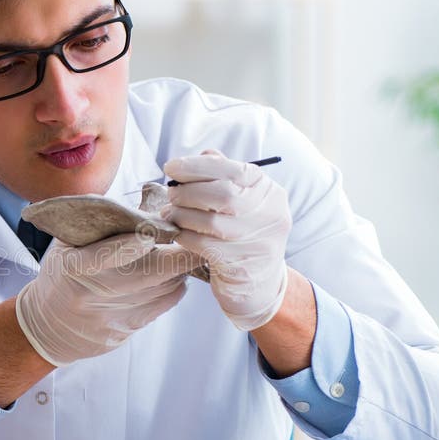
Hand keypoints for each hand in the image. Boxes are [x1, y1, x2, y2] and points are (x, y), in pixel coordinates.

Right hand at [15, 232, 196, 366]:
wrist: (49, 327)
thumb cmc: (62, 276)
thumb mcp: (67, 246)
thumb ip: (98, 224)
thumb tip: (144, 196)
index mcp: (74, 268)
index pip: (104, 255)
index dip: (131, 245)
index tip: (152, 232)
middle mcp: (94, 295)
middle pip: (147, 274)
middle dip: (177, 254)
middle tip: (195, 235)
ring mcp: (112, 316)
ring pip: (162, 288)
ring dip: (180, 267)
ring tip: (188, 249)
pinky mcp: (128, 329)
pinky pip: (164, 304)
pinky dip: (175, 285)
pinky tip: (175, 273)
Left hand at [162, 151, 290, 330]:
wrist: (260, 284)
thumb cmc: (244, 235)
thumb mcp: (243, 203)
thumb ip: (225, 176)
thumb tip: (202, 155)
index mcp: (269, 191)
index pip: (232, 169)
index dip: (197, 166)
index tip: (170, 167)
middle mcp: (269, 214)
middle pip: (222, 194)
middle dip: (188, 191)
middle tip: (170, 195)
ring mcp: (257, 242)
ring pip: (211, 222)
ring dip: (182, 214)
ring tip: (169, 213)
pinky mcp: (240, 265)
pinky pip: (203, 245)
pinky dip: (185, 235)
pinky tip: (177, 232)